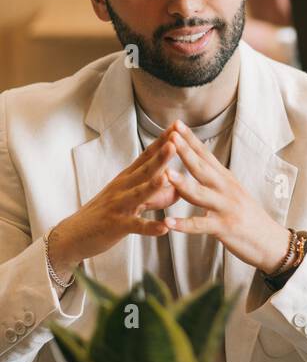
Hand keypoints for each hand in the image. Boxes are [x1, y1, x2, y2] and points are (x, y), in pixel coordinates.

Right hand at [49, 132, 181, 272]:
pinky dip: (150, 228)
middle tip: (175, 140)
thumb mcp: (130, 201)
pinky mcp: (116, 226)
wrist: (73, 235)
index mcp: (126, 178)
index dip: (161, 141)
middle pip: (144, 170)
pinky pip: (135, 226)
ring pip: (138, 194)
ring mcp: (118, 206)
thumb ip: (154, 195)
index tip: (176, 126)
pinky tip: (164, 228)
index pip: (146, 156)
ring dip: (153, 186)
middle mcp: (122, 188)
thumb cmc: (105, 215)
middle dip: (160, 156)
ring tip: (167, 177)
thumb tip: (178, 189)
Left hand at [161, 120, 288, 272]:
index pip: (206, 155)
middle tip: (170, 136)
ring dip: (183, 184)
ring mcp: (226, 208)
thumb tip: (201, 164)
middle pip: (202, 168)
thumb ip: (217, 180)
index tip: (176, 124)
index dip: (191, 140)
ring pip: (201, 194)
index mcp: (227, 180)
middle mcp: (227, 190)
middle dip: (185, 152)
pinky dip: (184, 225)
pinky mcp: (225, 228)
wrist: (272, 242)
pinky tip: (168, 223)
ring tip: (167, 174)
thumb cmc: (250, 218)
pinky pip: (201, 226)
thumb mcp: (235, 193)